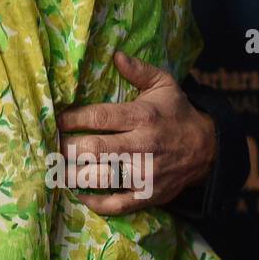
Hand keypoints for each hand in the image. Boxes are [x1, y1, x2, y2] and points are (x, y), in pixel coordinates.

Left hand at [55, 51, 215, 214]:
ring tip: (56, 168)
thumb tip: (115, 54)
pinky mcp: (149, 196)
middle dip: (67, 147)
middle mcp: (143, 146)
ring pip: (101, 178)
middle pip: (95, 149)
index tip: (55, 119)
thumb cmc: (177, 113)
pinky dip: (94, 203)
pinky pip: (117, 205)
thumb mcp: (164, 85)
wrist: (208, 149)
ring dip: (73, 175)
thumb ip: (139, 71)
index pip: (99, 118)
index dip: (72, 119)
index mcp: (143, 117)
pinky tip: (78, 194)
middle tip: (49, 144)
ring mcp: (146, 174)